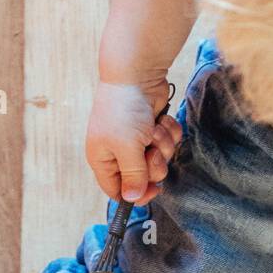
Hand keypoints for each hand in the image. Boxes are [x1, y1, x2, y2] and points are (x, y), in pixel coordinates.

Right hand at [85, 79, 182, 202]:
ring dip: (163, 145)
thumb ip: (132, 176)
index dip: (135, 195)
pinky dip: (169, 132)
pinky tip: (161, 120)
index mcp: (103, 160)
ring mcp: (137, 140)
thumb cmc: (124, 110)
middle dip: (154, 165)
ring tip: (153, 129)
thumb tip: (132, 198)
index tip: (153, 190)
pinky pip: (169, 143)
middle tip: (151, 150)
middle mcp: (118, 152)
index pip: (117, 191)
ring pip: (160, 160)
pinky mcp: (153, 129)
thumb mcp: (126, 148)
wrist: (137, 74)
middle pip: (143, 178)